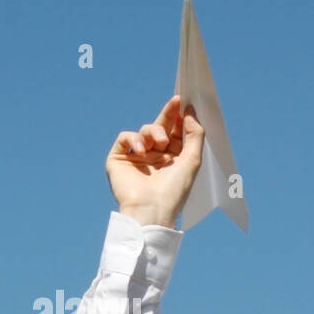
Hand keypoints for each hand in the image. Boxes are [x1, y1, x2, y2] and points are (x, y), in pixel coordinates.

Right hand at [104, 94, 203, 228]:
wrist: (150, 210)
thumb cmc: (174, 190)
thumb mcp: (192, 160)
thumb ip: (194, 134)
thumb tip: (190, 112)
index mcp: (172, 158)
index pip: (175, 132)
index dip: (179, 117)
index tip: (185, 102)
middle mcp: (154, 156)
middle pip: (160, 127)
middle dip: (168, 114)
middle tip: (175, 102)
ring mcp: (136, 157)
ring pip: (144, 131)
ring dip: (154, 132)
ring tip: (160, 144)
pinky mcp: (119, 159)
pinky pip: (126, 137)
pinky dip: (134, 139)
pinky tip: (141, 151)